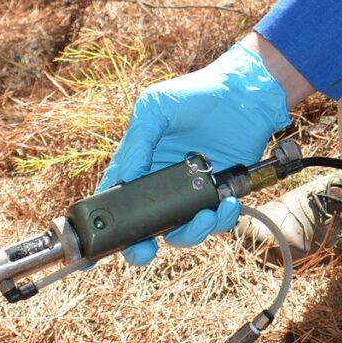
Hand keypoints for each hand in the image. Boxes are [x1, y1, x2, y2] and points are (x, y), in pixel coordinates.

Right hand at [95, 42, 289, 264]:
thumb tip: (122, 180)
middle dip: (142, 247)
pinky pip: (217, 222)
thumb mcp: (155, 108)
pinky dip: (222, 219)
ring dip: (191, 232)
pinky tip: (227, 203)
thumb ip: (136, 143)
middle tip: (147, 249)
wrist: (244, 93)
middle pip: (145, 229)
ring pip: (183, 232)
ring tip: (205, 215)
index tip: (97, 250)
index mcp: (140, 166)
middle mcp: (163, 185)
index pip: (116, 201)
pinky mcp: (220, 194)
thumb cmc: (195, 95)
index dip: (104, 228)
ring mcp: (192, 193)